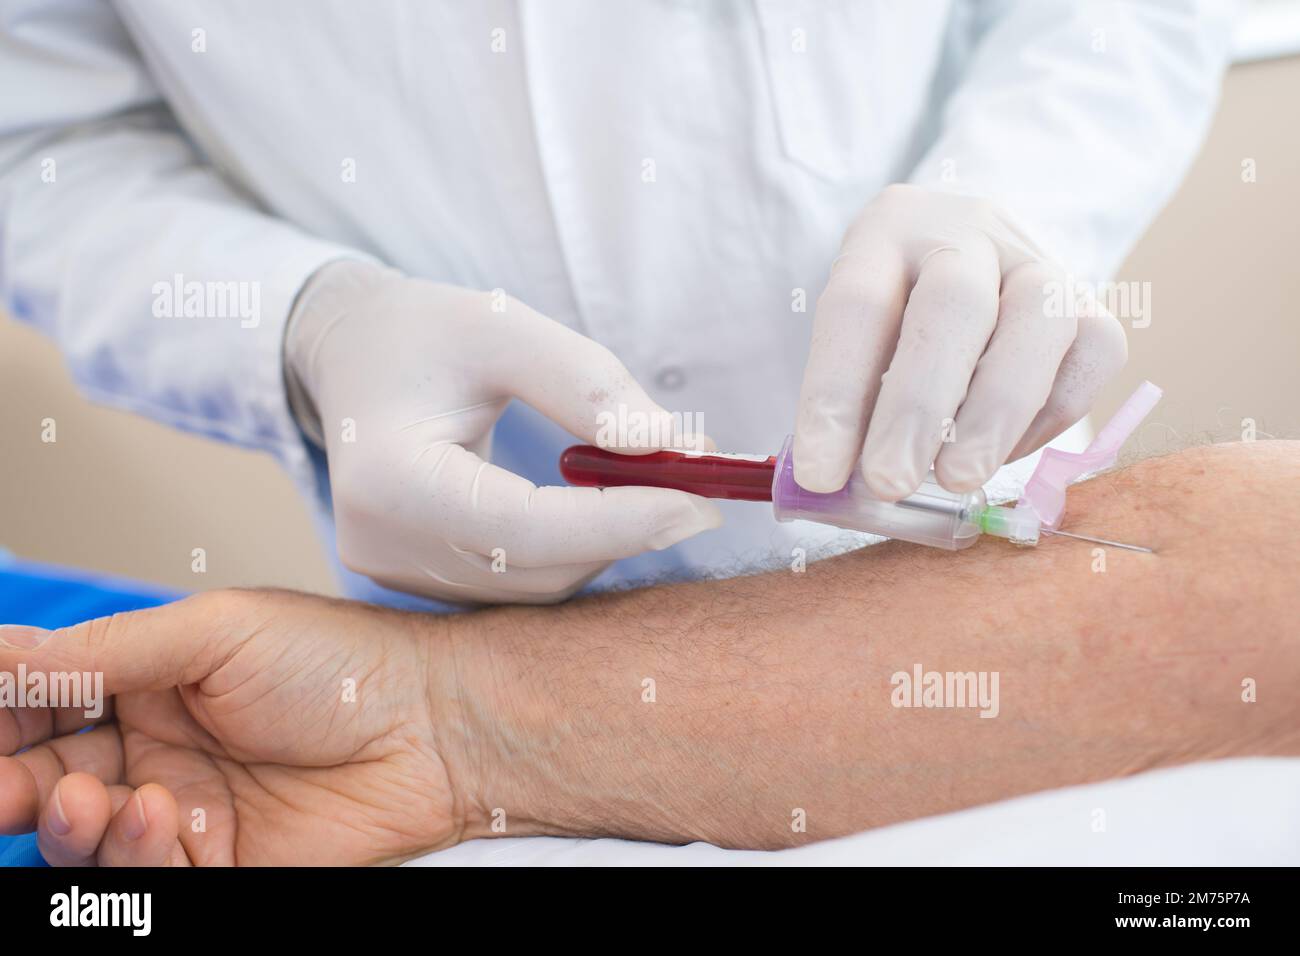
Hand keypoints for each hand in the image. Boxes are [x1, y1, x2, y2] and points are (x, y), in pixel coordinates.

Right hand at [0, 590, 479, 865]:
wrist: (431, 724)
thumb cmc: (343, 661)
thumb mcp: (216, 632)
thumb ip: (108, 651)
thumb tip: (4, 650)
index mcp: (148, 682)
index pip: (41, 702)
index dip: (3, 711)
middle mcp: (155, 750)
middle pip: (42, 780)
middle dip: (10, 785)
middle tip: (4, 786)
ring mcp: (183, 813)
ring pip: (80, 838)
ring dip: (67, 824)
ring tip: (90, 796)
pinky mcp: (220, 865)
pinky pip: (145, 877)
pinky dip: (132, 855)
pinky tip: (159, 814)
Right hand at [285, 260, 720, 603]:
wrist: (353, 356)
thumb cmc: (424, 332)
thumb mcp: (502, 326)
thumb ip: (585, 383)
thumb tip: (671, 446)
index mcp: (388, 480)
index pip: (521, 529)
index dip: (617, 523)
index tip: (698, 501)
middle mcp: (382, 546)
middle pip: (535, 569)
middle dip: (625, 533)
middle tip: (699, 490)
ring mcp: (396, 575)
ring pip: (534, 585)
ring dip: (603, 543)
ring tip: (651, 486)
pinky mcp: (418, 583)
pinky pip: (517, 583)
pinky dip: (571, 550)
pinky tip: (599, 508)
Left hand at [793, 184, 1126, 499]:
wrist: (964, 257)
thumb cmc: (892, 318)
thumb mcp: (854, 338)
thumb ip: (849, 405)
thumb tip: (839, 486)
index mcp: (887, 232)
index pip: (857, 305)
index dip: (835, 395)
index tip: (819, 475)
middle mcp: (969, 232)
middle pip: (953, 304)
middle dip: (918, 406)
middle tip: (889, 481)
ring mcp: (1040, 260)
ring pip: (1038, 322)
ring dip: (994, 415)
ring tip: (956, 480)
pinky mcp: (1092, 302)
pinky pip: (1091, 356)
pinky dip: (1047, 418)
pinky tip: (1003, 452)